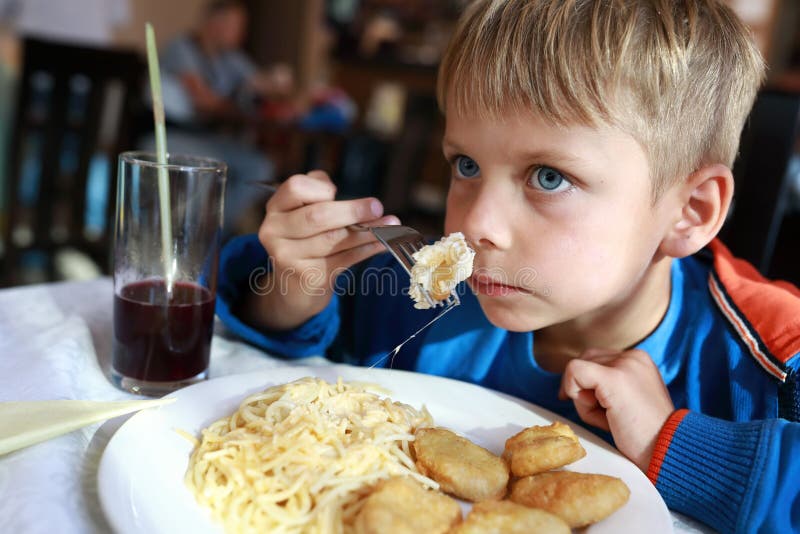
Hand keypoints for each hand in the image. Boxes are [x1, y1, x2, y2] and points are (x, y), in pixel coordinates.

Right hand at [246, 170, 397, 329]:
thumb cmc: (306, 239)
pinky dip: (367, 249)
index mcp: (276, 208)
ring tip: (391, 224)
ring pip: (335, 239)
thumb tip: (364, 203)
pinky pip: (344, 259)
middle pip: (317, 215)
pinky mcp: (308, 277)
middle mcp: (276, 231)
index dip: (320, 188)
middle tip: (376, 207)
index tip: (335, 193)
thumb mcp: (305, 213)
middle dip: (351, 210)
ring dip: (367, 231)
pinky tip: (382, 242)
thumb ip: (323, 197)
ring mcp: (289, 257)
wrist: (293, 287)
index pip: (296, 187)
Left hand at [558, 348, 674, 470]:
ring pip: (577, 370)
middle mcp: (632, 356)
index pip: (595, 359)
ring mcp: (624, 365)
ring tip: (611, 419)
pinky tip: (600, 415)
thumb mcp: (629, 400)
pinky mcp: (613, 377)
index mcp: (638, 360)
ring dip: (584, 400)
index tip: (598, 407)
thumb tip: (575, 380)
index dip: (588, 385)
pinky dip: (575, 394)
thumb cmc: (644, 435)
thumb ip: (609, 385)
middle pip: (584, 362)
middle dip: (585, 391)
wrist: (667, 451)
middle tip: (607, 417)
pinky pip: (573, 371)